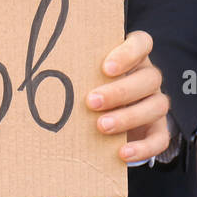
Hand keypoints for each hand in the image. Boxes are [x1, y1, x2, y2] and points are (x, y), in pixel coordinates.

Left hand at [85, 30, 172, 162]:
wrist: (100, 123)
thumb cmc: (85, 91)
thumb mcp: (82, 78)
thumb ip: (74, 72)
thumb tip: (36, 72)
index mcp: (132, 58)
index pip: (141, 43)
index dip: (128, 53)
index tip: (106, 67)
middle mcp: (147, 78)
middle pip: (149, 78)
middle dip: (120, 91)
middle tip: (91, 102)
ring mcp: (155, 103)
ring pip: (157, 106)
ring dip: (128, 117)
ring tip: (101, 126)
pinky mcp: (157, 130)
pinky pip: (160, 139)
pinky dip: (143, 148)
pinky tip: (122, 153)